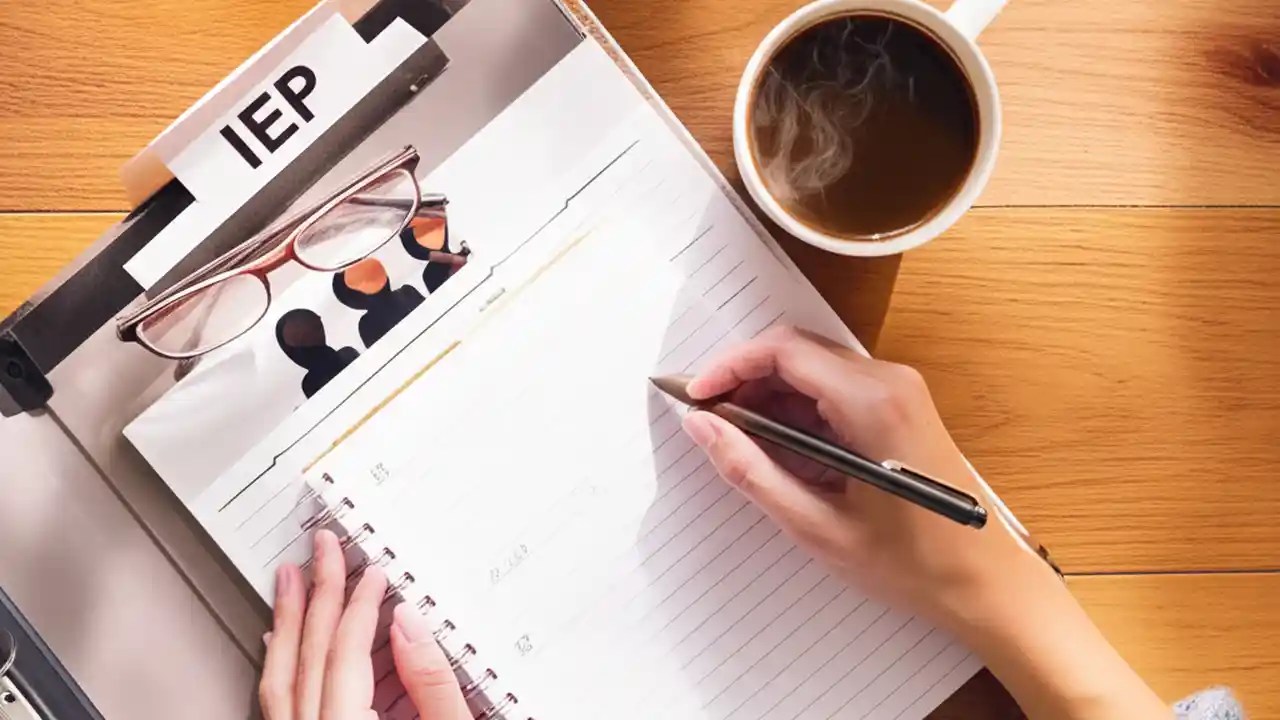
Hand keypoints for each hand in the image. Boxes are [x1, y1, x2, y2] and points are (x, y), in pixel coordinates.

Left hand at [260, 530, 468, 719]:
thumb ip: (431, 683)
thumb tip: (409, 624)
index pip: (347, 653)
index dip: (361, 606)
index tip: (373, 575)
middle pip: (308, 656)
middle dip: (319, 595)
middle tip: (322, 551)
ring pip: (280, 678)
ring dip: (288, 621)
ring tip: (289, 580)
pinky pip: (275, 702)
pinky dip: (279, 662)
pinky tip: (279, 638)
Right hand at [682, 327, 1166, 718]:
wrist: (985, 583)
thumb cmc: (915, 563)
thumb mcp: (817, 525)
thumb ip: (752, 471)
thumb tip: (704, 428)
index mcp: (873, 403)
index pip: (783, 351)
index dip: (728, 366)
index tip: (696, 395)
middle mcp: (890, 383)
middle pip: (796, 353)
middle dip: (744, 379)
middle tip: (709, 420)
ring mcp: (900, 393)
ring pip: (813, 370)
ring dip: (770, 396)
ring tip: (739, 441)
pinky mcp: (901, 409)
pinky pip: (836, 390)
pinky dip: (798, 410)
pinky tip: (781, 451)